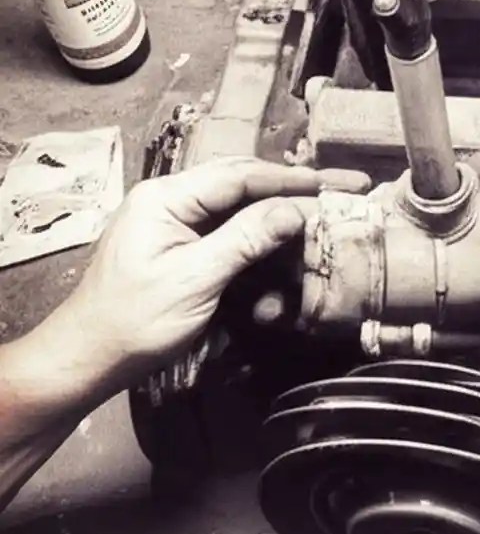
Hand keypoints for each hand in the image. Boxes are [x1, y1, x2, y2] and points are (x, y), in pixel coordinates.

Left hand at [16, 157, 369, 409]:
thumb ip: (245, 240)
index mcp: (166, 198)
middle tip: (336, 196)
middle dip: (289, 194)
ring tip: (310, 238)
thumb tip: (292, 210)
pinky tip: (274, 269)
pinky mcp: (180, 249)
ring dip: (273, 230)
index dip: (290, 179)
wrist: (88, 358)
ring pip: (238, 213)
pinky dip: (255, 252)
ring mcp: (174, 225)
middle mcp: (170, 201)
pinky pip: (227, 238)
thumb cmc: (134, 321)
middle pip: (242, 185)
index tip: (333, 184)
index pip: (240, 175)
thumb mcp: (195, 279)